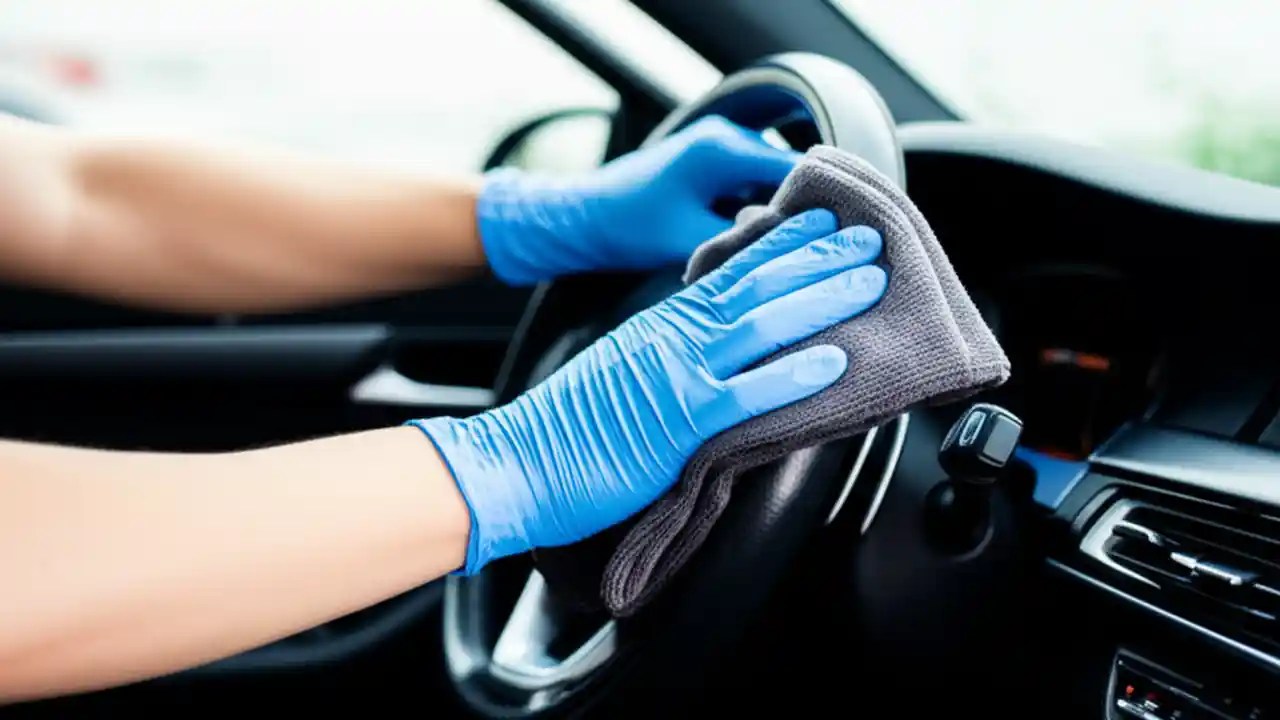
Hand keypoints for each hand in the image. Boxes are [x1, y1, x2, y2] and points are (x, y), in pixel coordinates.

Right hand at [410, 209, 886, 573]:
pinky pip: (745, 395)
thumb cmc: (570, 428)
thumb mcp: (626, 370)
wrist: (516, 462)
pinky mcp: (677, 423)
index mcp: (662, 324)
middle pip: (757, 286)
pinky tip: (835, 361)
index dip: (784, 243)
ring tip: (871, 280)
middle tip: (872, 236)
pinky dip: (792, 376)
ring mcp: (677, 375)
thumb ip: (672, 354)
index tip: (826, 222)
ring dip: (820, 299)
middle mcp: (673, 337)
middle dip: (819, 257)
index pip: (733, 271)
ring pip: (761, 326)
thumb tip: (720, 355)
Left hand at [476, 115, 798, 285]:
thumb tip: (794, 252)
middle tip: (819, 254)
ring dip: (778, 217)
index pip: (798, 170)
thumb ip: (740, 242)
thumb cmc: (626, 226)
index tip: (838, 242)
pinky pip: (752, 187)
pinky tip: (758, 246)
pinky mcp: (713, 165)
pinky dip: (758, 214)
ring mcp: (721, 148)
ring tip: (790, 255)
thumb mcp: (688, 240)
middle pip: (789, 176)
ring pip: (772, 184)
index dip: (821, 206)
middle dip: (801, 214)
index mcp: (724, 148)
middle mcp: (728, 138)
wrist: (582, 215)